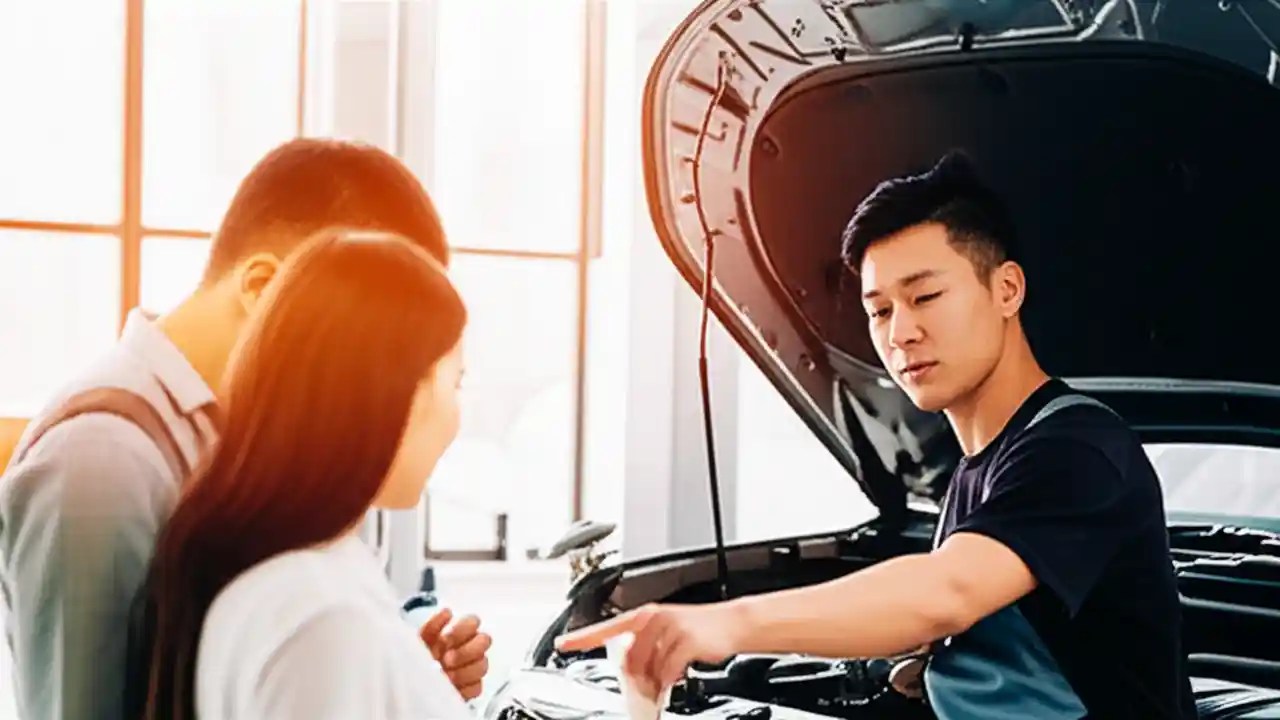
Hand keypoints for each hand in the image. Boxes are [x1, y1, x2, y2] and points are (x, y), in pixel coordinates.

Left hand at [419, 608, 492, 699]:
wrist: (412, 677)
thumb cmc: (418, 653)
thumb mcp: (419, 638)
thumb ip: (432, 625)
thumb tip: (447, 613)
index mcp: (460, 631)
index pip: (473, 622)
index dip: (461, 629)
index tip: (443, 638)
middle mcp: (470, 646)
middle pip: (484, 641)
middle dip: (465, 651)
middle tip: (446, 659)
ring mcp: (473, 667)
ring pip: (483, 665)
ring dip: (465, 671)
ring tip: (446, 676)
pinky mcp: (471, 687)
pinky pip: (477, 687)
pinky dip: (465, 688)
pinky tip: (451, 686)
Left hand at [555, 603, 744, 689]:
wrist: (731, 623)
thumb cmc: (698, 629)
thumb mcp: (666, 631)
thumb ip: (644, 646)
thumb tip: (628, 671)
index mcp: (643, 615)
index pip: (606, 627)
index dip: (582, 637)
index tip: (563, 645)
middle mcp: (653, 618)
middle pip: (629, 659)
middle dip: (635, 679)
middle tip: (646, 688)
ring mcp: (670, 628)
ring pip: (649, 667)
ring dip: (654, 681)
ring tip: (664, 680)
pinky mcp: (686, 640)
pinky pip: (668, 670)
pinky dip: (670, 679)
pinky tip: (675, 677)